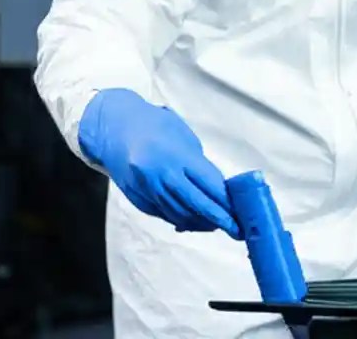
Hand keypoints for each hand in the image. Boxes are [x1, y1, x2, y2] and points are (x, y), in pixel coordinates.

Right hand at [79, 88, 241, 237]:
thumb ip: (200, 166)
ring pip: (180, 215)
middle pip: (197, 205)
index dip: (227, 202)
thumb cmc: (155, 126)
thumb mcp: (184, 139)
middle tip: (237, 229)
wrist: (115, 129)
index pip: (210, 186)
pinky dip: (182, 221)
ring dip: (202, 223)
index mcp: (178, 157)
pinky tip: (195, 222)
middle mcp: (163, 176)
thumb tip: (219, 190)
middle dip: (220, 220)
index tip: (241, 212)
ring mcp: (149, 190)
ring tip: (218, 225)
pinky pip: (166, 215)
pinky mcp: (139, 199)